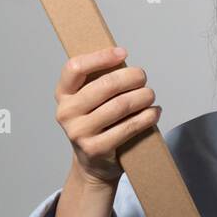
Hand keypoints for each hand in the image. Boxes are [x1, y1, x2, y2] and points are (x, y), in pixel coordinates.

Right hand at [54, 46, 159, 187]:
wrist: (92, 163)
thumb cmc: (97, 123)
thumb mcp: (89, 100)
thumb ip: (100, 80)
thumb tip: (123, 57)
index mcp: (63, 94)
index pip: (75, 67)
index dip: (100, 57)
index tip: (122, 53)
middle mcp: (66, 112)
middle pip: (105, 85)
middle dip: (131, 77)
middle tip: (143, 77)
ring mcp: (79, 132)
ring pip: (120, 105)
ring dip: (143, 97)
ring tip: (150, 95)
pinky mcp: (96, 148)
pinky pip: (128, 127)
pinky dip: (147, 117)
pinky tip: (153, 112)